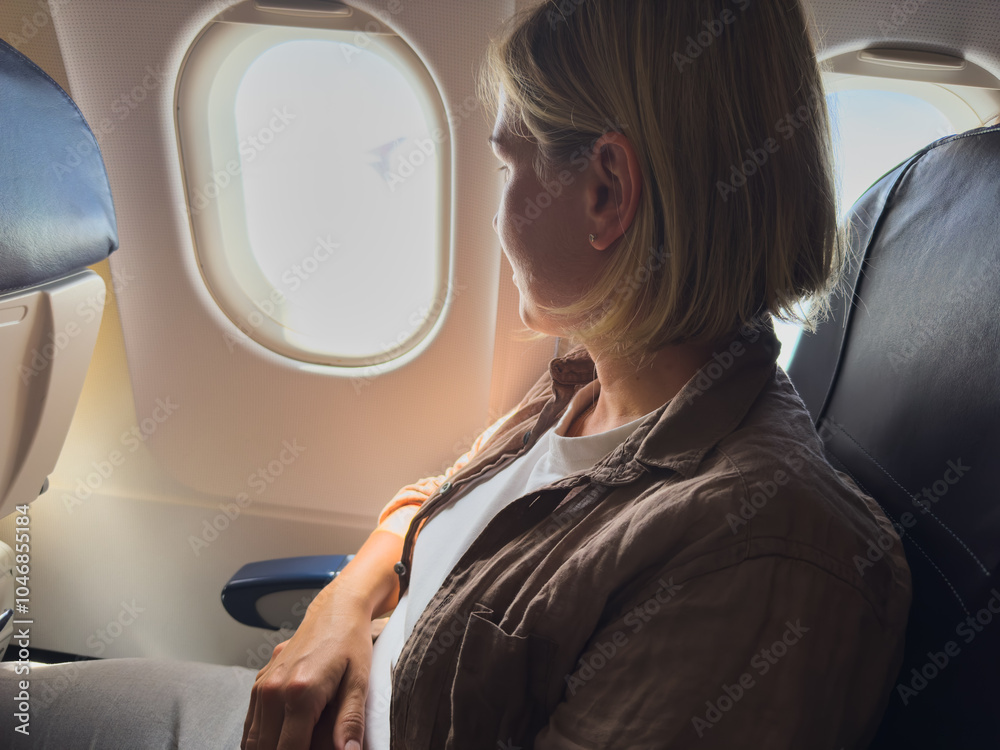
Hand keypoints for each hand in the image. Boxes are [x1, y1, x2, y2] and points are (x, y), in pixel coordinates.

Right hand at [241, 584, 373, 749]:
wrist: (335, 612)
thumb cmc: (350, 645)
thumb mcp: (359, 682)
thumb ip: (350, 721)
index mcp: (300, 693)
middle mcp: (273, 691)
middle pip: (267, 749)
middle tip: (311, 746)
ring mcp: (261, 687)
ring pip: (253, 742)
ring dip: (271, 748)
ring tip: (298, 742)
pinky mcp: (258, 684)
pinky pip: (250, 726)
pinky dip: (262, 739)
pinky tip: (282, 738)